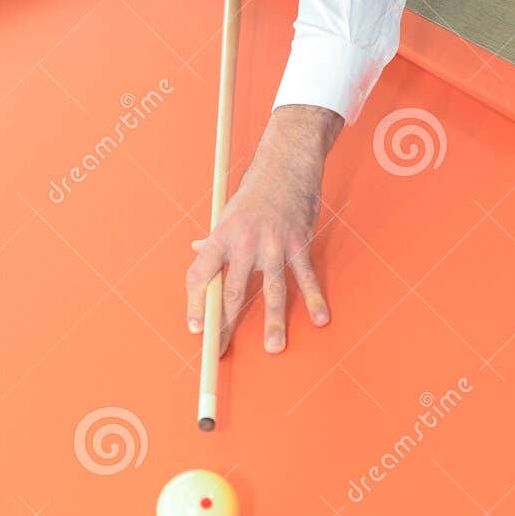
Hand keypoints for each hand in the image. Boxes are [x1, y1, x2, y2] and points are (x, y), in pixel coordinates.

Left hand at [186, 105, 341, 352]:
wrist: (286, 163)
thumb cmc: (254, 191)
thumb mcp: (227, 213)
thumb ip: (214, 238)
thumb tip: (196, 250)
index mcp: (221, 236)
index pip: (200, 275)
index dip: (195, 305)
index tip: (196, 329)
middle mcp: (243, 243)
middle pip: (230, 292)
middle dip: (225, 325)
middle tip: (221, 352)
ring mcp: (273, 244)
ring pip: (271, 290)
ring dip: (272, 321)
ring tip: (273, 348)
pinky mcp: (298, 242)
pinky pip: (305, 276)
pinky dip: (314, 298)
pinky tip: (320, 318)